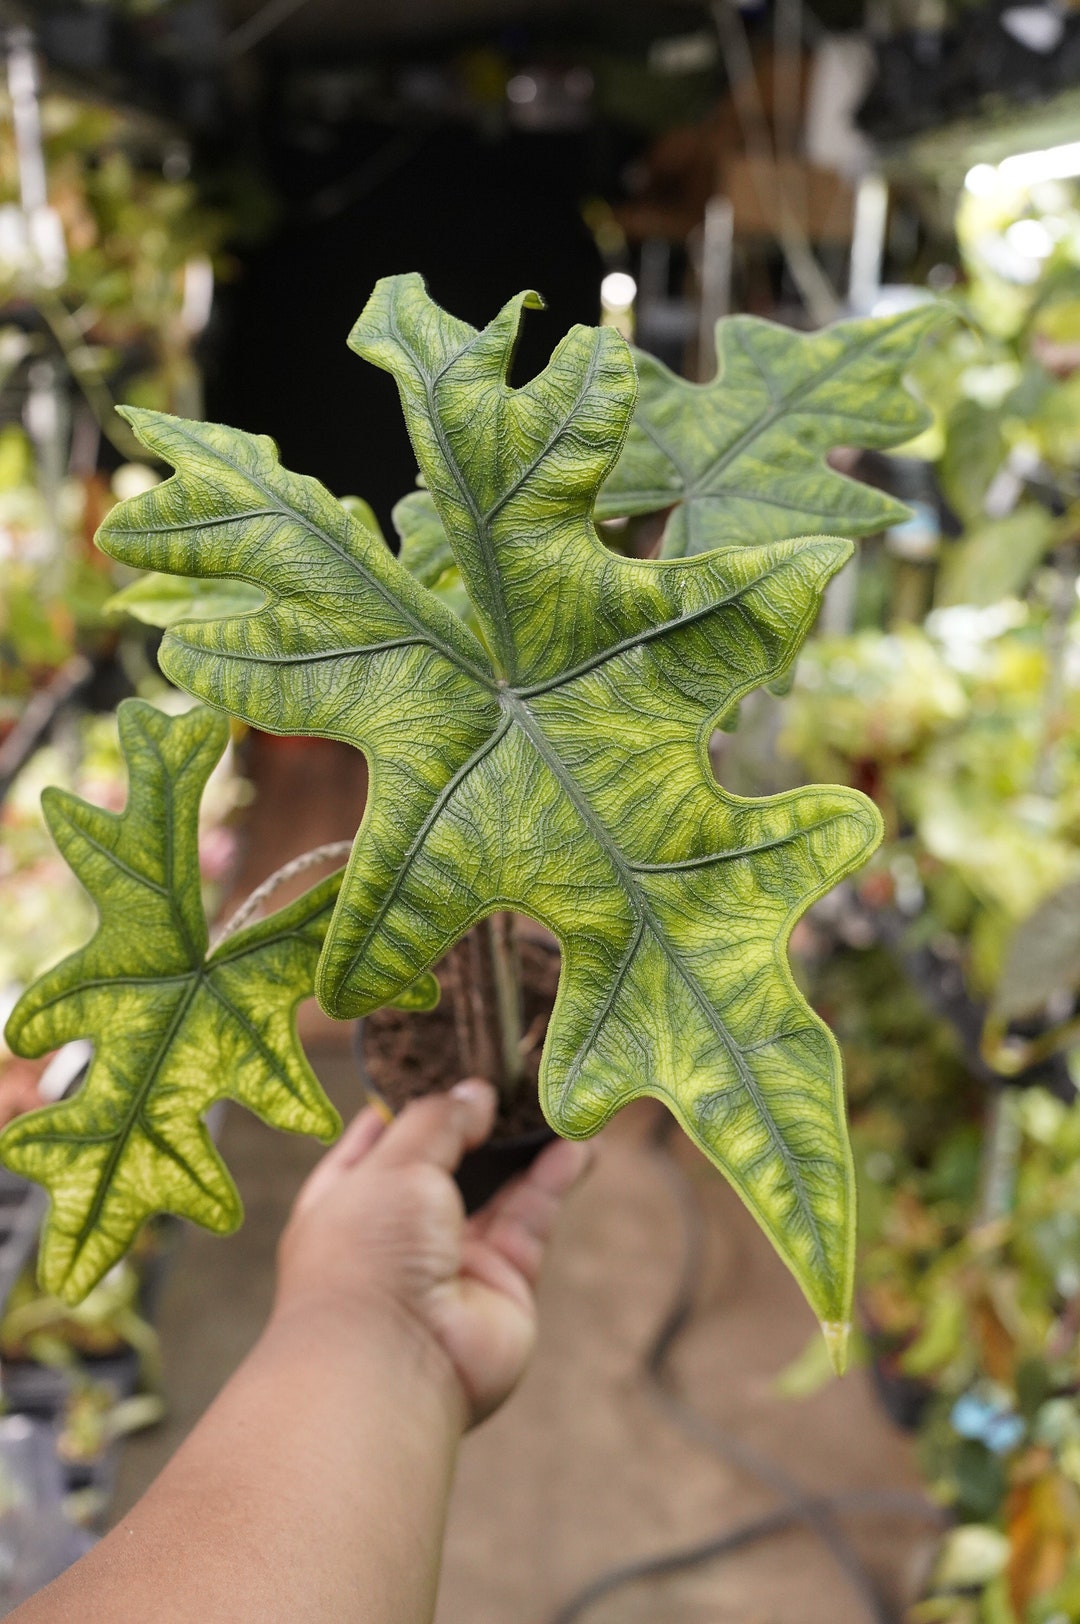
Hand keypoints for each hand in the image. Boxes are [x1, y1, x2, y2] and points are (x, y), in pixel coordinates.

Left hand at [276, 1080, 591, 1426]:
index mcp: (349, 1195)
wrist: (392, 1364)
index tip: (457, 1060)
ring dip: (530, 1145)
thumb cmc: (366, 1256)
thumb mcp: (393, 1163)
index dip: (418, 1098)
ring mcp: (452, 1257)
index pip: (383, 1134)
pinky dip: (555, 1179)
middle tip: (522, 1074)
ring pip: (500, 1186)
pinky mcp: (503, 1280)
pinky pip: (532, 1218)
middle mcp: (400, 1225)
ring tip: (565, 1099)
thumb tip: (474, 1094)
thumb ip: (438, 1121)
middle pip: (450, 1159)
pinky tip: (578, 1144)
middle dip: (484, 1119)